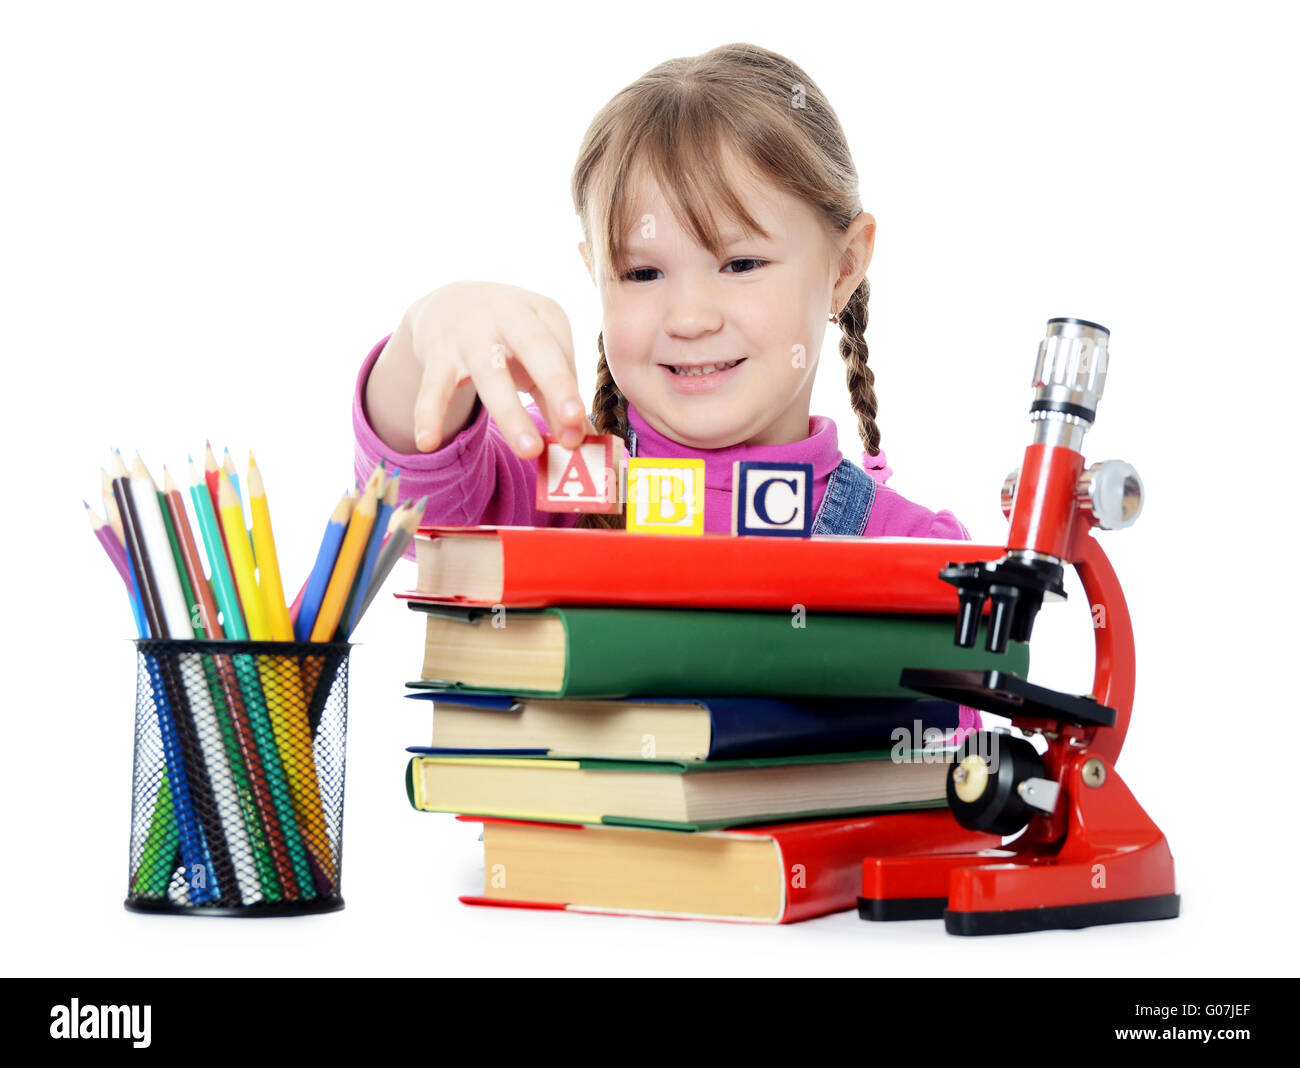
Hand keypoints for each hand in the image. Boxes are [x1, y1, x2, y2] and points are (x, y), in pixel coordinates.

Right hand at [402, 281, 596, 458]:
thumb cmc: (509, 336)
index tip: (580, 426)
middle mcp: (506, 315)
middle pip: (534, 348)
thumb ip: (556, 394)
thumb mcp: (538, 353)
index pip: (561, 351)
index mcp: (540, 311)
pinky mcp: (436, 353)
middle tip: (572, 424)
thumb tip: (576, 439)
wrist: (448, 302)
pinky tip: (428, 442)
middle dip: (556, 384)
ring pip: (489, 374)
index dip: (571, 388)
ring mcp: (468, 333)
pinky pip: (433, 387)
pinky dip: (428, 414)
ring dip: (511, 413)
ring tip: (529, 451)